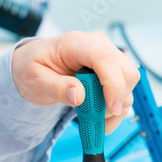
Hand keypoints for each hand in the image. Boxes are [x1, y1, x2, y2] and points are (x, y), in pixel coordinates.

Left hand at [11, 32, 140, 132]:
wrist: (34, 64)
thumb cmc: (33, 67)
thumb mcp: (35, 80)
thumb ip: (56, 88)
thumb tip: (79, 96)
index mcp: (75, 43)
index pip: (105, 59)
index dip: (113, 84)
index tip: (111, 108)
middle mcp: (97, 45)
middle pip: (126, 73)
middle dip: (114, 100)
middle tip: (92, 116)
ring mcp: (107, 57)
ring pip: (128, 85)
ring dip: (114, 108)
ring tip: (90, 117)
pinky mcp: (111, 70)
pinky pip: (124, 92)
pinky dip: (115, 110)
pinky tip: (98, 118)